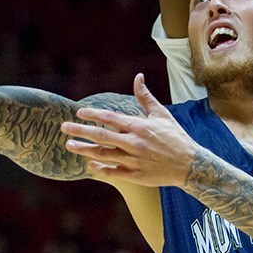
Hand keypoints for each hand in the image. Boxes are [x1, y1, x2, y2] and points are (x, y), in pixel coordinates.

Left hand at [62, 74, 198, 186]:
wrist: (189, 165)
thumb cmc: (175, 137)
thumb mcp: (162, 114)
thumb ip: (145, 97)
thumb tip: (138, 77)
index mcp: (139, 126)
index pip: (110, 118)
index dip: (92, 114)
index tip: (78, 112)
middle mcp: (134, 143)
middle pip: (101, 136)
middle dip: (80, 131)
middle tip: (63, 128)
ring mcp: (134, 160)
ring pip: (103, 154)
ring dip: (84, 150)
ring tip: (69, 145)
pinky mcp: (136, 175)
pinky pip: (112, 172)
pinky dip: (99, 168)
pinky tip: (89, 164)